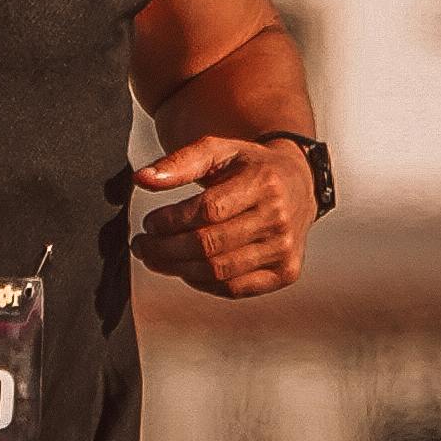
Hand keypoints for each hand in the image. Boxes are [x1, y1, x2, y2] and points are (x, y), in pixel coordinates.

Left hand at [128, 131, 314, 299]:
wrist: (297, 185)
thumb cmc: (253, 168)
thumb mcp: (220, 151)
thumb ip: (180, 163)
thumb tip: (142, 179)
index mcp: (265, 183)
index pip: (208, 210)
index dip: (171, 221)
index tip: (150, 223)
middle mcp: (279, 218)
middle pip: (209, 245)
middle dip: (165, 249)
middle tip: (142, 245)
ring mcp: (285, 249)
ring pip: (218, 272)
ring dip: (177, 268)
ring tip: (156, 257)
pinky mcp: (285, 272)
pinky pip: (234, 289)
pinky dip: (202, 283)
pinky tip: (186, 269)